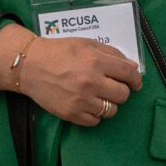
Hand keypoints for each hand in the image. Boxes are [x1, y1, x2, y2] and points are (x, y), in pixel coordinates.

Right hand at [17, 35, 141, 128]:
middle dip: (121, 91)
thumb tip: (133, 67)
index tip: (135, 82)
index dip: (136, 79)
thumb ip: (111, 53)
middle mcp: (90, 82)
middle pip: (123, 95)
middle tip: (112, 88)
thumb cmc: (59, 51)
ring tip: (98, 96)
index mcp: (95, 61)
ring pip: (111, 111)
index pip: (128, 73)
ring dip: (109, 104)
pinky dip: (95, 114)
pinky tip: (87, 104)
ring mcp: (81, 100)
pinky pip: (95, 121)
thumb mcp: (86, 44)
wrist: (30, 65)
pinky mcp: (71, 113)